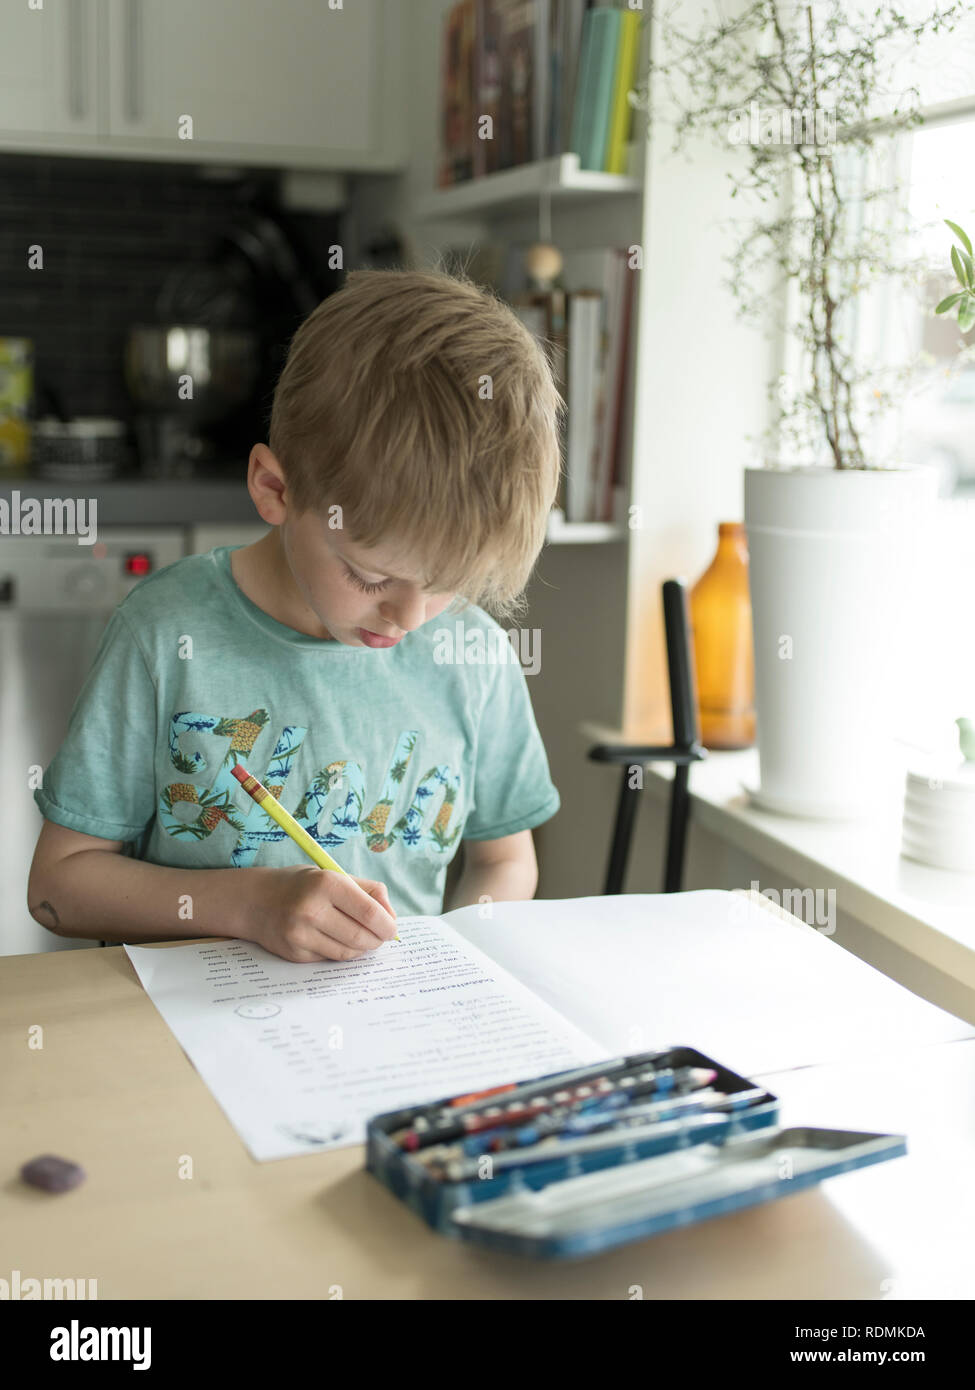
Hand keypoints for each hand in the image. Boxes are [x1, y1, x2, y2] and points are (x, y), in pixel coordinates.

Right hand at [247, 866, 397, 962]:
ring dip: (361, 948)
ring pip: (348, 952)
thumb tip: (391, 918)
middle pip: (362, 937)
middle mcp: (311, 909)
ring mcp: (300, 934)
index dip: (388, 925)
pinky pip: (331, 958)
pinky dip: (341, 952)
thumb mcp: (334, 875)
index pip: (370, 913)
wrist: (256, 900)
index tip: (391, 928)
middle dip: (377, 940)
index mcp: (326, 884)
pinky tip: (335, 939)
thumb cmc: (303, 886)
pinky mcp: (295, 953)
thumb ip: (368, 892)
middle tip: (380, 936)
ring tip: (359, 936)